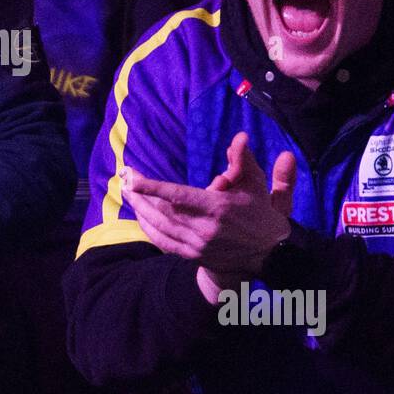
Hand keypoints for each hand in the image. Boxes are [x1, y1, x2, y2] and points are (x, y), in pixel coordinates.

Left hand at [121, 132, 295, 277]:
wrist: (269, 256)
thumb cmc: (261, 214)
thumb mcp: (256, 184)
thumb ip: (244, 160)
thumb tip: (240, 137)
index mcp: (218, 209)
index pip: (180, 196)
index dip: (154, 187)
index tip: (133, 178)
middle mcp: (205, 228)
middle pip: (163, 210)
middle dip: (140, 194)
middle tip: (123, 177)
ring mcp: (197, 245)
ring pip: (160, 226)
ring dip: (140, 208)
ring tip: (126, 191)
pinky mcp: (193, 255)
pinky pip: (163, 242)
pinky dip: (149, 228)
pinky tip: (139, 215)